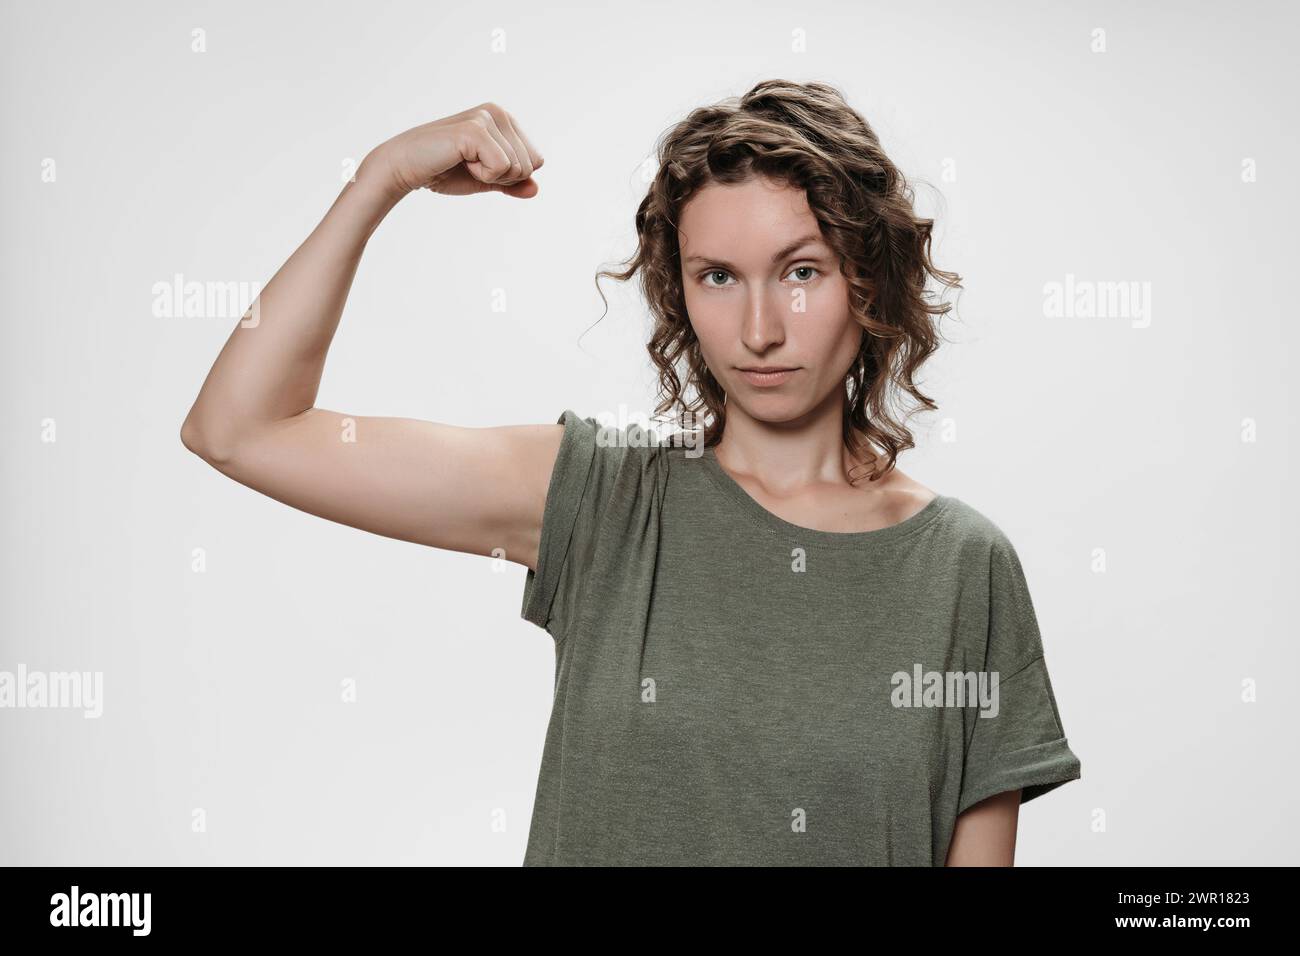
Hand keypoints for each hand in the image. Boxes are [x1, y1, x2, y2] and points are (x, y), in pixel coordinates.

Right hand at [363, 103, 543, 199]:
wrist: (406, 168)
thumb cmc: (444, 171)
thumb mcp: (485, 179)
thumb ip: (511, 183)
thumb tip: (536, 189)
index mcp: (504, 119)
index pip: (536, 161)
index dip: (510, 176)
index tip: (481, 166)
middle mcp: (498, 112)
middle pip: (530, 165)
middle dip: (502, 177)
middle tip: (470, 165)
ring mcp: (486, 118)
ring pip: (518, 168)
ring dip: (489, 176)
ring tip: (463, 161)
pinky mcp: (475, 130)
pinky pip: (501, 168)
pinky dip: (481, 175)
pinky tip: (459, 161)